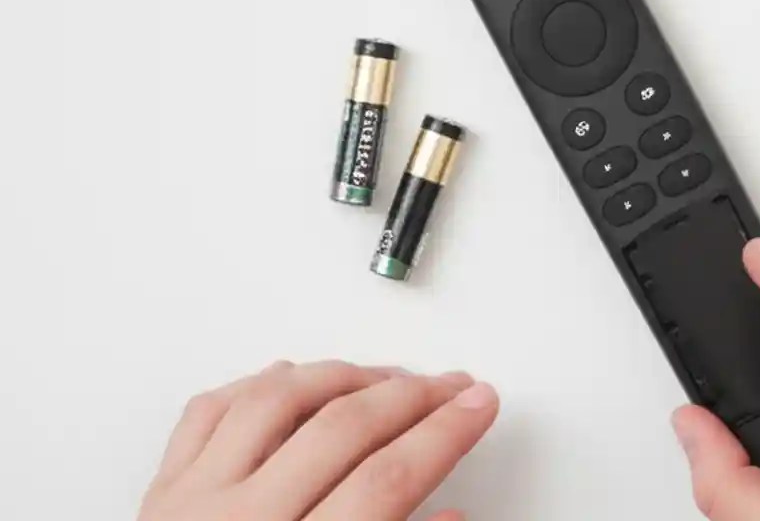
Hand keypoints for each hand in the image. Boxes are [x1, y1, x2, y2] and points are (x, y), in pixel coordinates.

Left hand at [140, 361, 498, 520]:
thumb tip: (453, 516)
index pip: (387, 481)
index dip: (445, 434)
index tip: (478, 406)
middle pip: (342, 431)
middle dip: (413, 397)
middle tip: (453, 385)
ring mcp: (191, 504)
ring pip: (276, 401)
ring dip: (344, 374)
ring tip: (387, 374)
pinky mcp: (159, 493)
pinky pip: (210, 410)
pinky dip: (259, 384)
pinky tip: (295, 378)